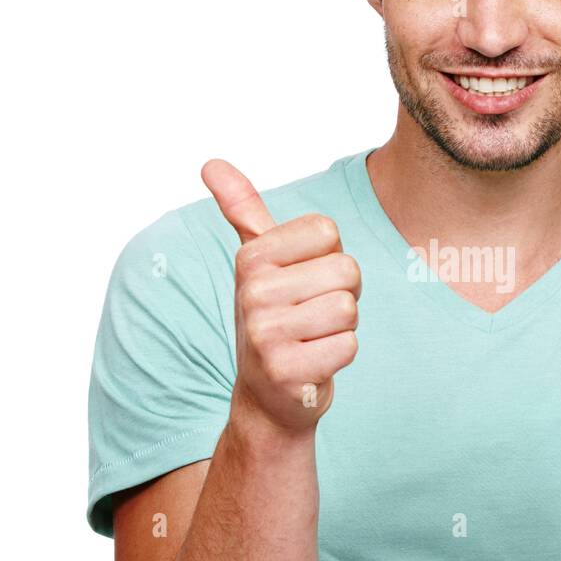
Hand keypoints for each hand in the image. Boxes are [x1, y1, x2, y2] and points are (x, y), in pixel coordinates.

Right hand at [201, 159, 360, 435]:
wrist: (267, 397)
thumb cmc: (273, 319)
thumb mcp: (257, 262)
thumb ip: (242, 210)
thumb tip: (211, 163)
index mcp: (251, 258)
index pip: (328, 231)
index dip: (329, 257)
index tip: (305, 281)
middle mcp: (252, 292)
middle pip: (346, 270)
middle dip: (342, 294)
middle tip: (312, 315)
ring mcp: (265, 334)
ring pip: (349, 308)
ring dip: (341, 327)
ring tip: (312, 337)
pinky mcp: (287, 372)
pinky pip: (349, 346)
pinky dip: (339, 356)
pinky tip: (313, 363)